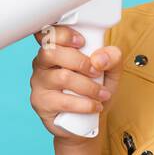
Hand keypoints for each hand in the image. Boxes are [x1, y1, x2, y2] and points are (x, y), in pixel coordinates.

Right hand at [28, 25, 122, 147]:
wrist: (89, 121)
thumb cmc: (96, 90)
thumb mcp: (111, 71)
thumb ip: (112, 58)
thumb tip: (99, 58)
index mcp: (58, 50)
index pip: (49, 34)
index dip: (64, 34)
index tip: (82, 42)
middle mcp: (44, 64)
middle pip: (52, 52)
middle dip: (81, 62)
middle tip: (97, 72)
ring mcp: (39, 83)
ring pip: (61, 77)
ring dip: (88, 86)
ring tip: (102, 94)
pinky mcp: (41, 103)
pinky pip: (62, 101)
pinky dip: (85, 104)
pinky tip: (95, 106)